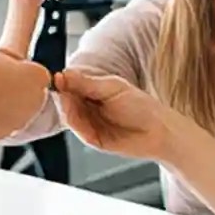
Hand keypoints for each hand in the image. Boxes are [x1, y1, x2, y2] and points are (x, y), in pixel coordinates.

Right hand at [51, 69, 173, 160]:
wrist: (158, 131)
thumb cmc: (141, 106)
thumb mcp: (112, 88)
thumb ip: (86, 83)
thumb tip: (63, 74)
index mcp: (93, 90)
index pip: (71, 84)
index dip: (63, 81)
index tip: (55, 78)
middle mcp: (89, 107)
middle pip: (67, 100)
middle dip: (62, 95)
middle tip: (58, 88)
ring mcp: (90, 124)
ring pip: (69, 115)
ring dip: (65, 108)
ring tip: (65, 99)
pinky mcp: (92, 139)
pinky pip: (78, 130)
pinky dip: (73, 122)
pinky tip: (72, 114)